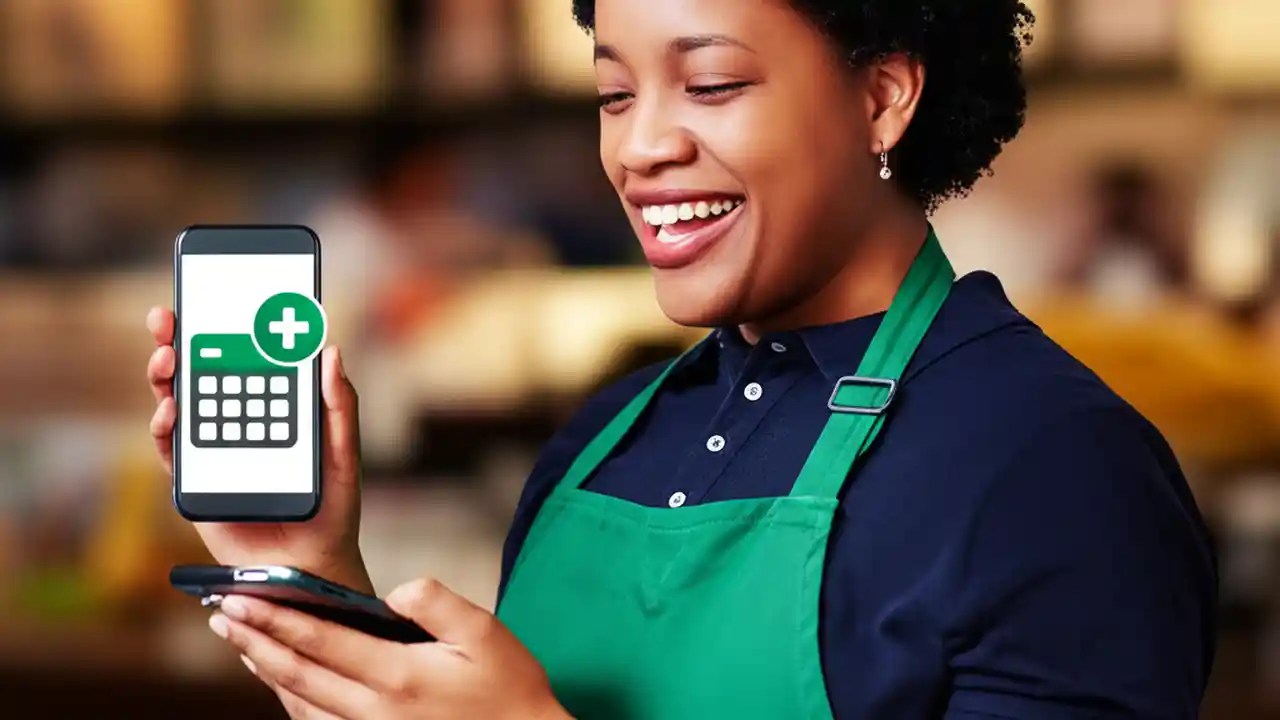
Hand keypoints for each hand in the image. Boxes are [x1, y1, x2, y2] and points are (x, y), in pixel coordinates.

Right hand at [147, 307, 371, 592]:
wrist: (313, 566)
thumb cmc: (333, 507)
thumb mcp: (344, 453)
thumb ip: (339, 405)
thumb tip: (330, 350)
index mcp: (272, 408)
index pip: (242, 359)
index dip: (223, 329)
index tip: (211, 298)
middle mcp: (238, 424)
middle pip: (200, 375)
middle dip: (178, 343)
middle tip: (168, 320)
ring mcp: (214, 452)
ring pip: (180, 406)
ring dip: (166, 380)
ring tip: (168, 361)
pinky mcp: (198, 483)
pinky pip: (174, 453)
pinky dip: (167, 430)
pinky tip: (171, 413)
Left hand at [210, 578, 570, 719]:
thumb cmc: (509, 687)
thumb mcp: (484, 630)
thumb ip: (434, 601)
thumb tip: (391, 593)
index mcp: (398, 675)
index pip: (320, 640)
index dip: (274, 618)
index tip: (238, 599)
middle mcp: (375, 711)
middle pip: (298, 673)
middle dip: (256, 641)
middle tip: (222, 616)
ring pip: (302, 703)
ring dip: (267, 672)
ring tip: (243, 645)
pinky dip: (294, 702)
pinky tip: (285, 685)